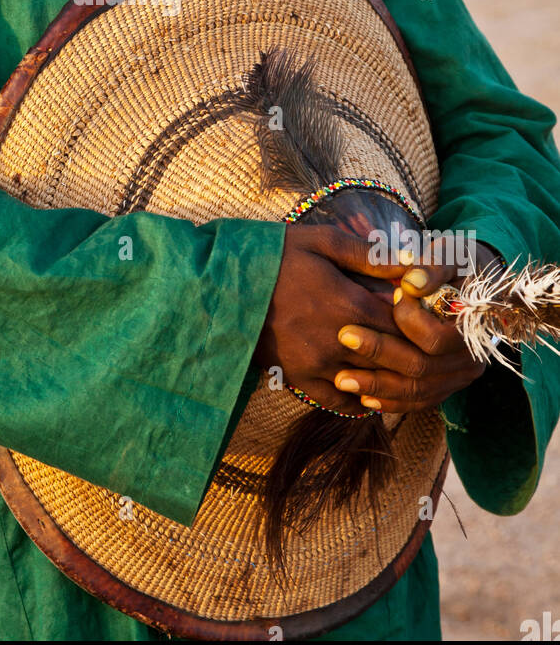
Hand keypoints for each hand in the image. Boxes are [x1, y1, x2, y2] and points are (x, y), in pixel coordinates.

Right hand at [252, 223, 406, 413]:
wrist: (221, 286)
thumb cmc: (274, 256)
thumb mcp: (321, 242)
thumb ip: (368, 255)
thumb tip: (411, 264)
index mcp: (350, 304)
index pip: (407, 324)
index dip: (420, 320)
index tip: (422, 312)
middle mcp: (341, 342)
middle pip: (396, 358)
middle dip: (411, 349)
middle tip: (418, 341)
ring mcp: (320, 366)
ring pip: (374, 383)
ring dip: (389, 375)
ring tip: (398, 364)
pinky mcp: (300, 380)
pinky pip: (341, 402)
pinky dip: (360, 399)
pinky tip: (368, 389)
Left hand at [332, 248, 487, 412]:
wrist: (469, 286)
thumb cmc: (454, 266)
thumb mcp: (448, 255)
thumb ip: (432, 267)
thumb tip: (411, 283)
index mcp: (472, 327)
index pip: (435, 338)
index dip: (408, 321)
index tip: (387, 298)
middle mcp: (470, 359)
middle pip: (421, 367)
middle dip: (380, 353)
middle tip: (343, 337)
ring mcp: (457, 378)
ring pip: (417, 391)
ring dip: (378, 385)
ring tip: (341, 378)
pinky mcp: (443, 388)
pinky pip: (417, 402)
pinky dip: (389, 400)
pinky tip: (361, 396)